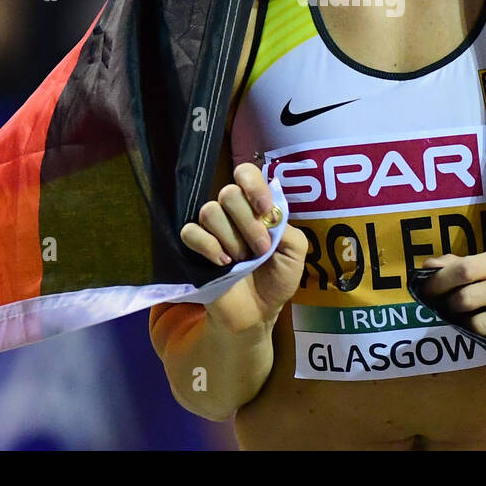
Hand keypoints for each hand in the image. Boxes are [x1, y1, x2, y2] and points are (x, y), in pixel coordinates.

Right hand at [179, 163, 306, 334]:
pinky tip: (223, 263)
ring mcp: (213, 229)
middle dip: (248, 223)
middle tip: (260, 249)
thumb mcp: (294, 253)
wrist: (258, 312)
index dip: (253, 186)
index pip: (246, 174)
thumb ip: (286, 229)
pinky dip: (208, 247)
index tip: (265, 210)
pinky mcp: (196, 248)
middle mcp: (234, 212)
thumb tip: (270, 214)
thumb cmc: (277, 279)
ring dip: (231, 239)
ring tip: (243, 260)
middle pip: (228, 193)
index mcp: (257, 207)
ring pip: (210, 211)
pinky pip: (191, 231)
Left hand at [416, 247, 485, 349]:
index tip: (426, 290)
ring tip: (469, 319)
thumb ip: (454, 265)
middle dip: (450, 305)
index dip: (439, 282)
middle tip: (449, 307)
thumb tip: (427, 268)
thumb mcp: (483, 266)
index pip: (464, 270)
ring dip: (465, 325)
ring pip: (477, 325)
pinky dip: (483, 341)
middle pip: (466, 299)